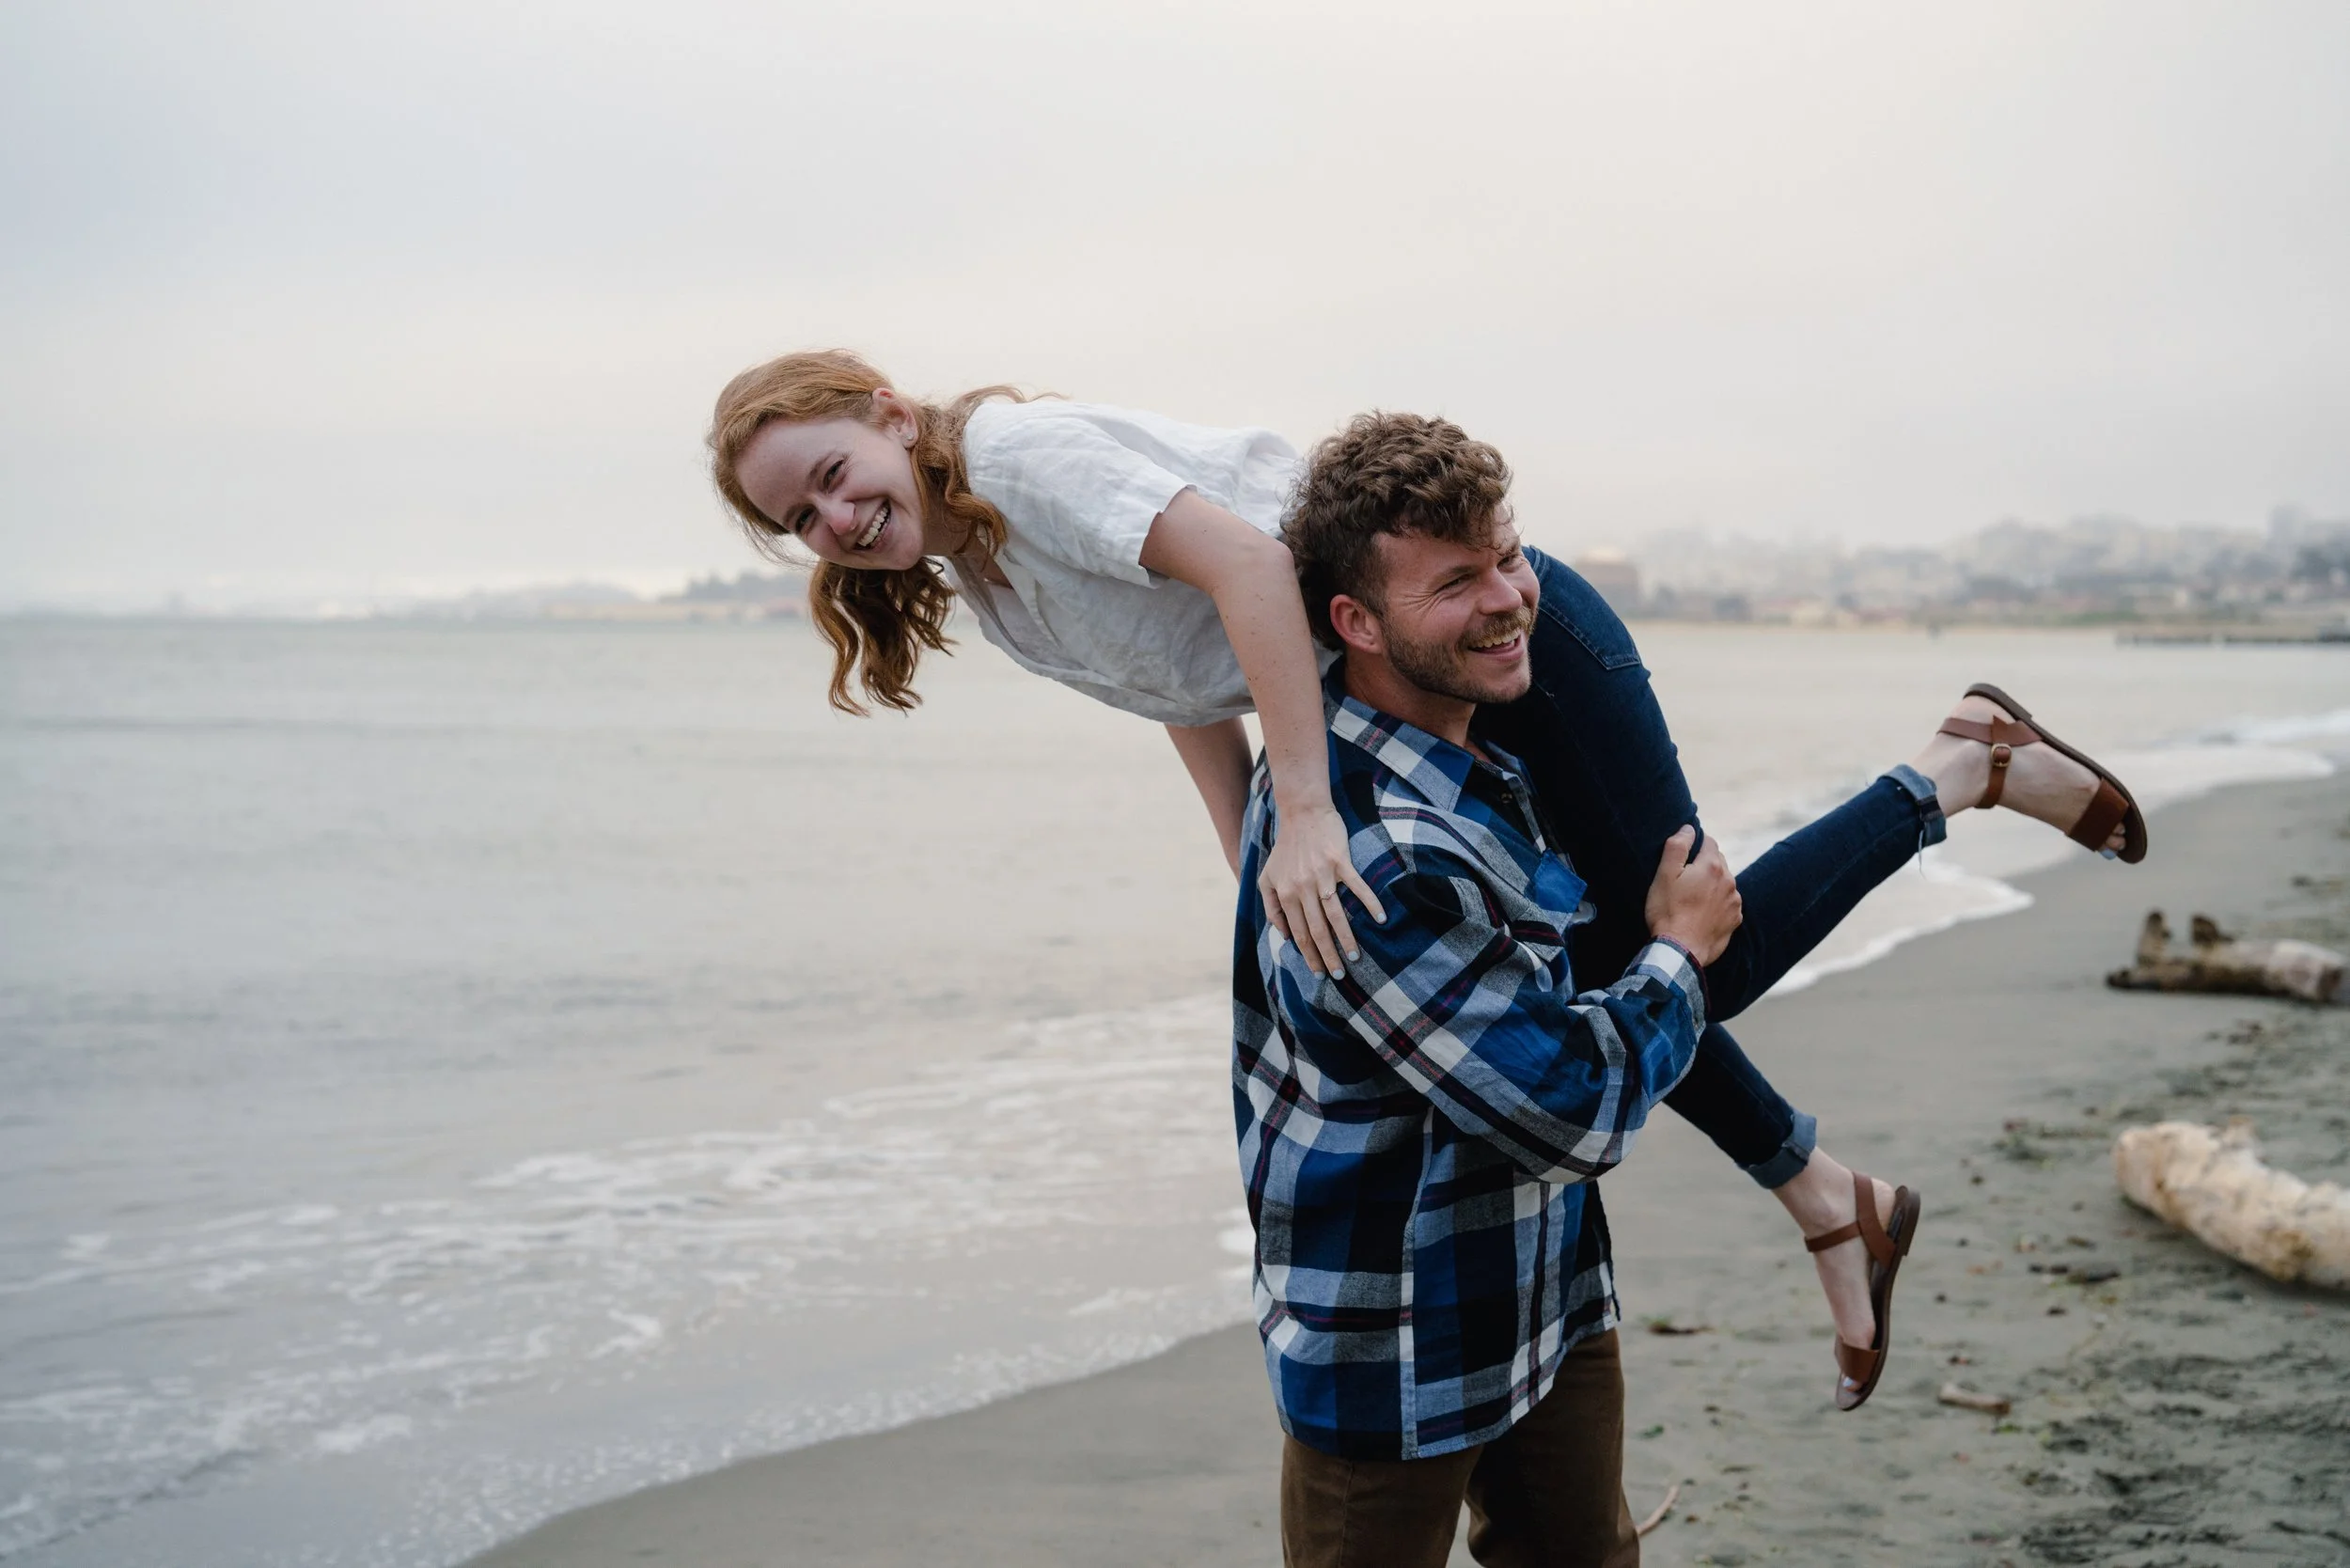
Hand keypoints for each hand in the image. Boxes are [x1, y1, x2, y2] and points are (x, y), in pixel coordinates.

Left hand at [1259, 800, 1387, 976]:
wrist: (1302, 813)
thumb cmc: (1285, 848)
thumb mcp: (1267, 878)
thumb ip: (1271, 907)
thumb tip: (1283, 934)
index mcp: (1285, 894)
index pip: (1299, 933)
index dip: (1309, 955)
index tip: (1319, 973)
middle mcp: (1303, 887)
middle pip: (1317, 929)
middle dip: (1328, 956)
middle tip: (1340, 975)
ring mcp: (1322, 875)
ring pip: (1335, 914)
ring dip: (1346, 938)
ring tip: (1355, 957)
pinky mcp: (1339, 861)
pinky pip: (1356, 886)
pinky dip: (1369, 902)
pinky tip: (1380, 918)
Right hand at [1643, 825, 1741, 966]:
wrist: (1679, 950)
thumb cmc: (1667, 911)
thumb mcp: (1664, 875)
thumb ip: (1677, 846)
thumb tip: (1689, 828)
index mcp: (1712, 866)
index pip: (1709, 842)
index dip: (1694, 846)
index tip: (1682, 858)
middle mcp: (1730, 881)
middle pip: (1718, 862)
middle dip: (1703, 866)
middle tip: (1683, 881)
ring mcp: (1734, 902)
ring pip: (1724, 883)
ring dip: (1711, 886)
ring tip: (1691, 900)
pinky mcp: (1735, 920)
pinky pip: (1727, 904)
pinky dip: (1717, 905)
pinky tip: (1701, 914)